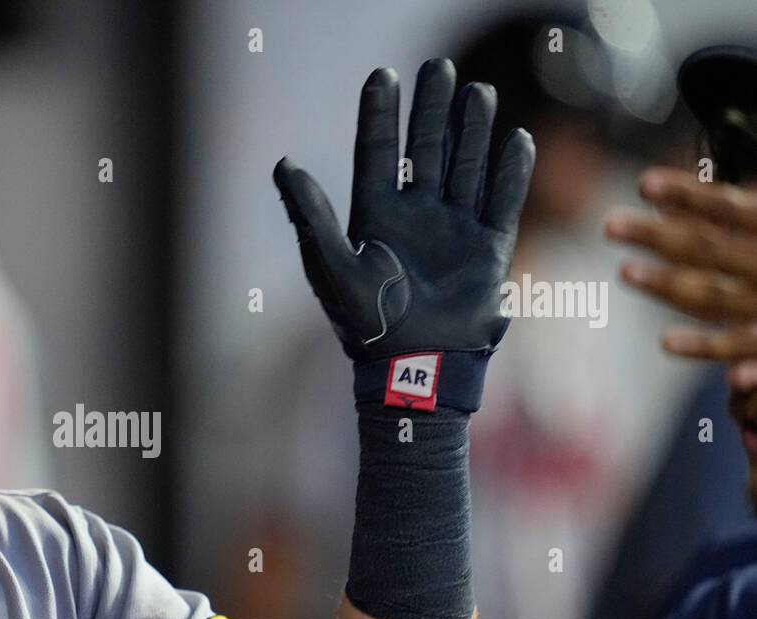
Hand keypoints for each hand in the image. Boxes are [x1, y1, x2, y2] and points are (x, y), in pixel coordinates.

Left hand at [273, 59, 533, 367]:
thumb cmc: (365, 323)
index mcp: (376, 217)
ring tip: (477, 92)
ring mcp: (454, 230)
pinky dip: (511, 173)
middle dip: (432, 110)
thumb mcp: (330, 267)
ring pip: (467, 167)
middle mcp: (416, 217)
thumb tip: (284, 164)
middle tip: (439, 68)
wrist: (413, 368)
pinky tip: (516, 140)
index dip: (380, 116)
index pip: (378, 153)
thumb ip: (311, 216)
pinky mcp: (488, 250)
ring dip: (472, 130)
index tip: (383, 75)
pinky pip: (502, 203)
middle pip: (427, 150)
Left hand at [606, 166, 756, 381]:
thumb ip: (736, 218)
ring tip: (624, 271)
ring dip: (669, 284)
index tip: (645, 183)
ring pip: (713, 295)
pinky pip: (736, 346)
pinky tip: (666, 343)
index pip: (727, 208)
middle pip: (708, 248)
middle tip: (610, 224)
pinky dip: (706, 347)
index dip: (689, 194)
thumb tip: (674, 209)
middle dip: (659, 236)